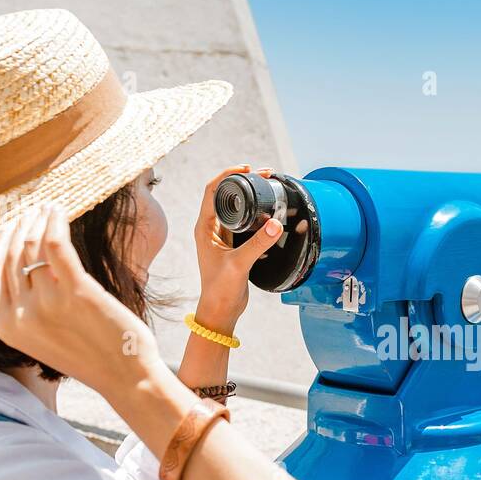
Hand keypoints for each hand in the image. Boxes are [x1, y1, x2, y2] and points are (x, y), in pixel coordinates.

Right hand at [0, 204, 161, 393]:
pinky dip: (55, 222)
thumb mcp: (44, 337)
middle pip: (11, 255)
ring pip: (32, 246)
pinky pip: (56, 245)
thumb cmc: (90, 355)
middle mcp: (21, 315)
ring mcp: (47, 303)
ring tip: (48, 210)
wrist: (125, 376)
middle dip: (20, 227)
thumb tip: (26, 263)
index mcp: (7, 327)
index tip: (10, 226)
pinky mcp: (76, 292)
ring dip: (38, 221)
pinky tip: (58, 212)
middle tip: (32, 212)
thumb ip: (27, 307)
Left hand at [192, 164, 285, 331]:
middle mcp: (211, 229)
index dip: (228, 175)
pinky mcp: (234, 246)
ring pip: (237, 209)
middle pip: (225, 195)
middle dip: (244, 182)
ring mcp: (223, 237)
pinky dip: (257, 215)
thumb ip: (258, 244)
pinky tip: (270, 214)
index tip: (246, 169)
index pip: (212, 190)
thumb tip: (276, 223)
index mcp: (204, 227)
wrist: (221, 310)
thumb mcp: (239, 264)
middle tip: (264, 175)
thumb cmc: (220, 289)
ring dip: (251, 198)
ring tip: (269, 188)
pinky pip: (245, 224)